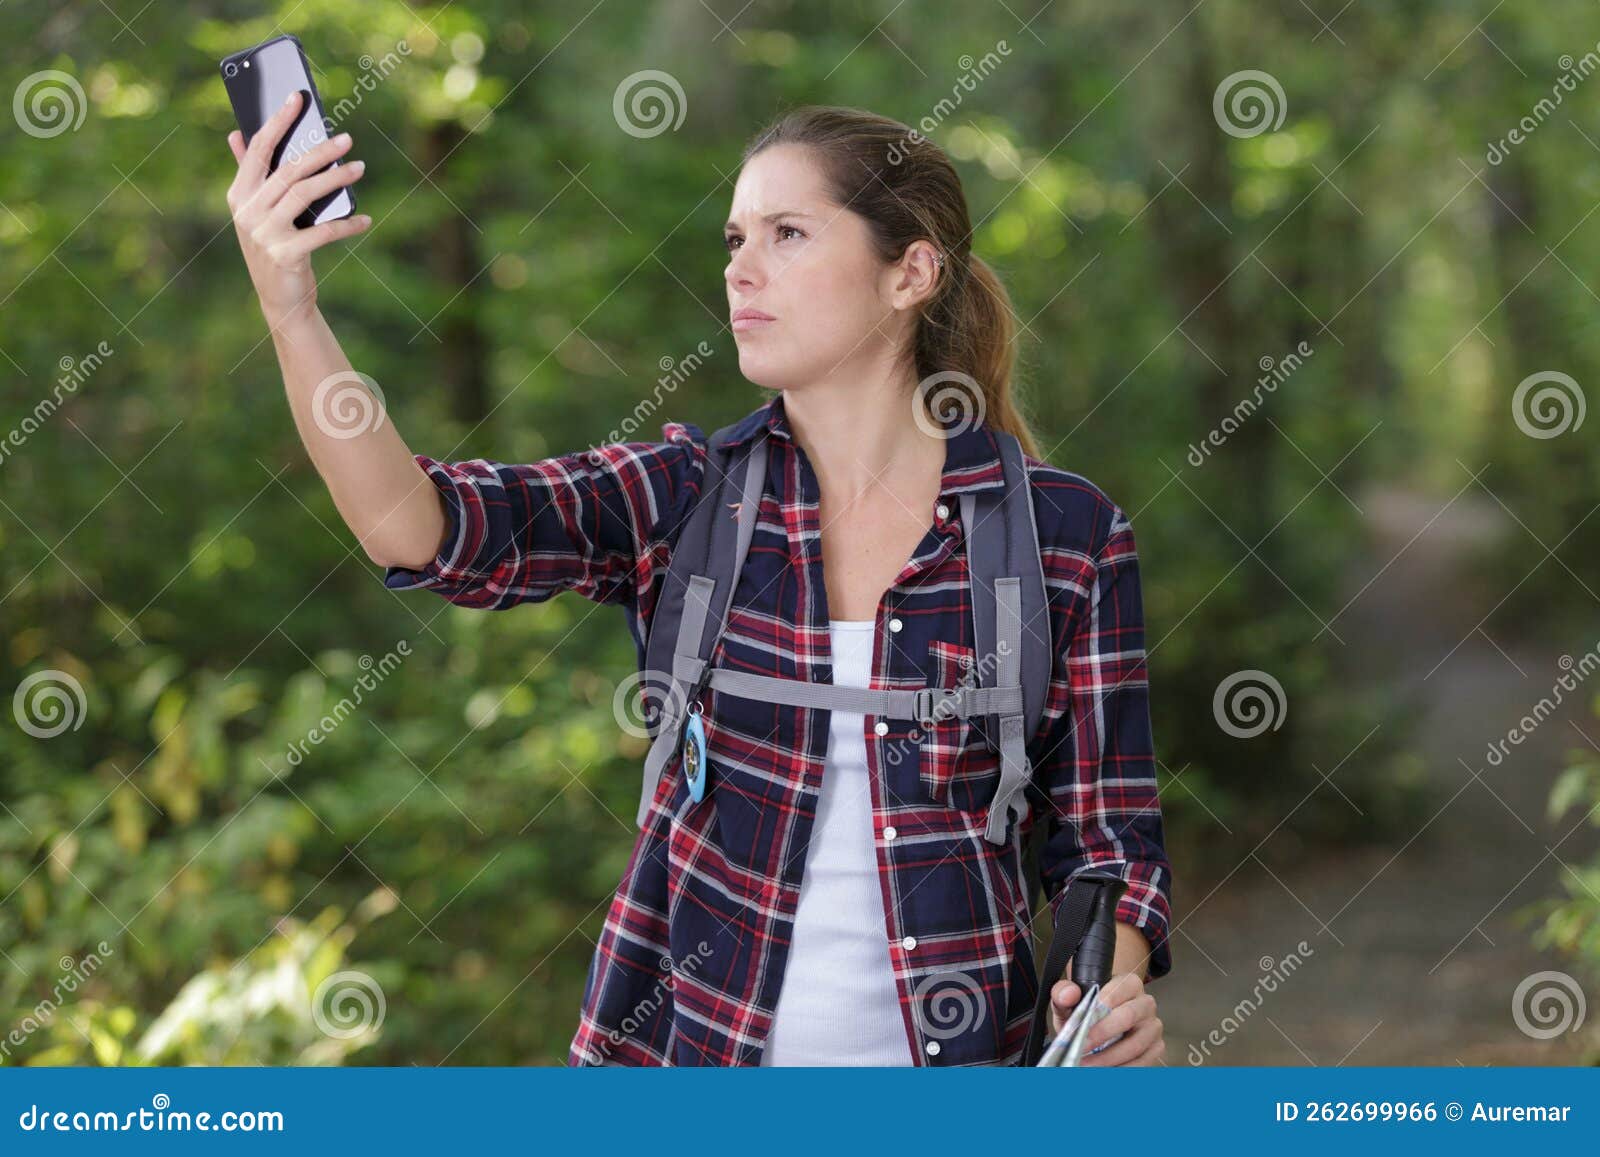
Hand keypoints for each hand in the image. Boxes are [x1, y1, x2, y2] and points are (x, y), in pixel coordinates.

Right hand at [225, 89, 369, 327]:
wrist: (281, 300)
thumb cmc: (276, 248)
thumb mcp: (258, 212)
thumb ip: (249, 174)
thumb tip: (236, 134)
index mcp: (240, 195)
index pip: (258, 150)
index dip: (278, 122)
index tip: (297, 98)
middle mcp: (248, 212)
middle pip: (288, 171)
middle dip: (319, 152)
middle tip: (346, 139)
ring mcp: (264, 234)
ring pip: (305, 196)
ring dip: (336, 180)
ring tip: (359, 168)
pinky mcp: (285, 254)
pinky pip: (322, 232)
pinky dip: (347, 225)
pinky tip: (366, 220)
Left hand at [1048, 971, 1164, 1065]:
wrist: (1098, 1026)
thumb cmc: (1086, 1011)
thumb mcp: (1070, 1001)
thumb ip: (1063, 994)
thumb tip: (1068, 994)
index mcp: (1128, 984)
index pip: (1116, 992)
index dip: (1097, 1010)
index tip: (1079, 1026)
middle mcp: (1146, 1003)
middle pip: (1127, 1017)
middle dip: (1100, 1035)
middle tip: (1079, 1048)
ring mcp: (1153, 1027)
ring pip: (1134, 1045)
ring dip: (1107, 1059)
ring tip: (1085, 1065)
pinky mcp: (1156, 1048)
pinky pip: (1140, 1063)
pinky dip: (1119, 1071)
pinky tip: (1101, 1073)